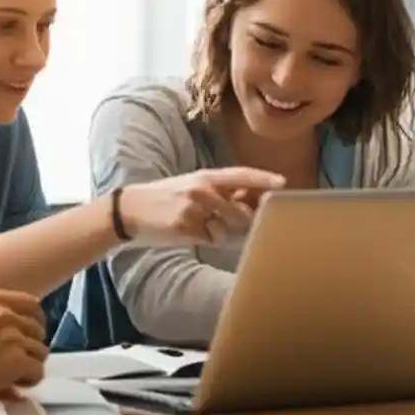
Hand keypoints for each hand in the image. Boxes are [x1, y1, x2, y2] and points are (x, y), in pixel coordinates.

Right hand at [0, 290, 48, 401]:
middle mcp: (7, 315)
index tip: (30, 333)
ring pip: (41, 351)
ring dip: (30, 363)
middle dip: (31, 345)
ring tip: (14, 373)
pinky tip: (16, 383)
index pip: (32, 304)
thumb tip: (11, 315)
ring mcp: (13, 337)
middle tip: (18, 358)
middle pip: (38, 330)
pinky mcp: (16, 360)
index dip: (35, 320)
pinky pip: (38, 370)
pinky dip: (30, 379)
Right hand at [118, 167, 284, 244]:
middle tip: (222, 220)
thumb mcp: (193, 185)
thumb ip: (221, 190)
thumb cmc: (167, 198)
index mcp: (206, 176)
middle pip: (240, 211)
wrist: (131, 209)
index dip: (263, 179)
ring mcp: (194, 208)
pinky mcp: (185, 226)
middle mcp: (202, 189)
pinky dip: (205, 239)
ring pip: (226, 228)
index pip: (241, 175)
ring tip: (198, 225)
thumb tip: (251, 197)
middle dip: (240, 221)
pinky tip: (188, 232)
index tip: (283, 183)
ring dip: (219, 232)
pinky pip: (210, 239)